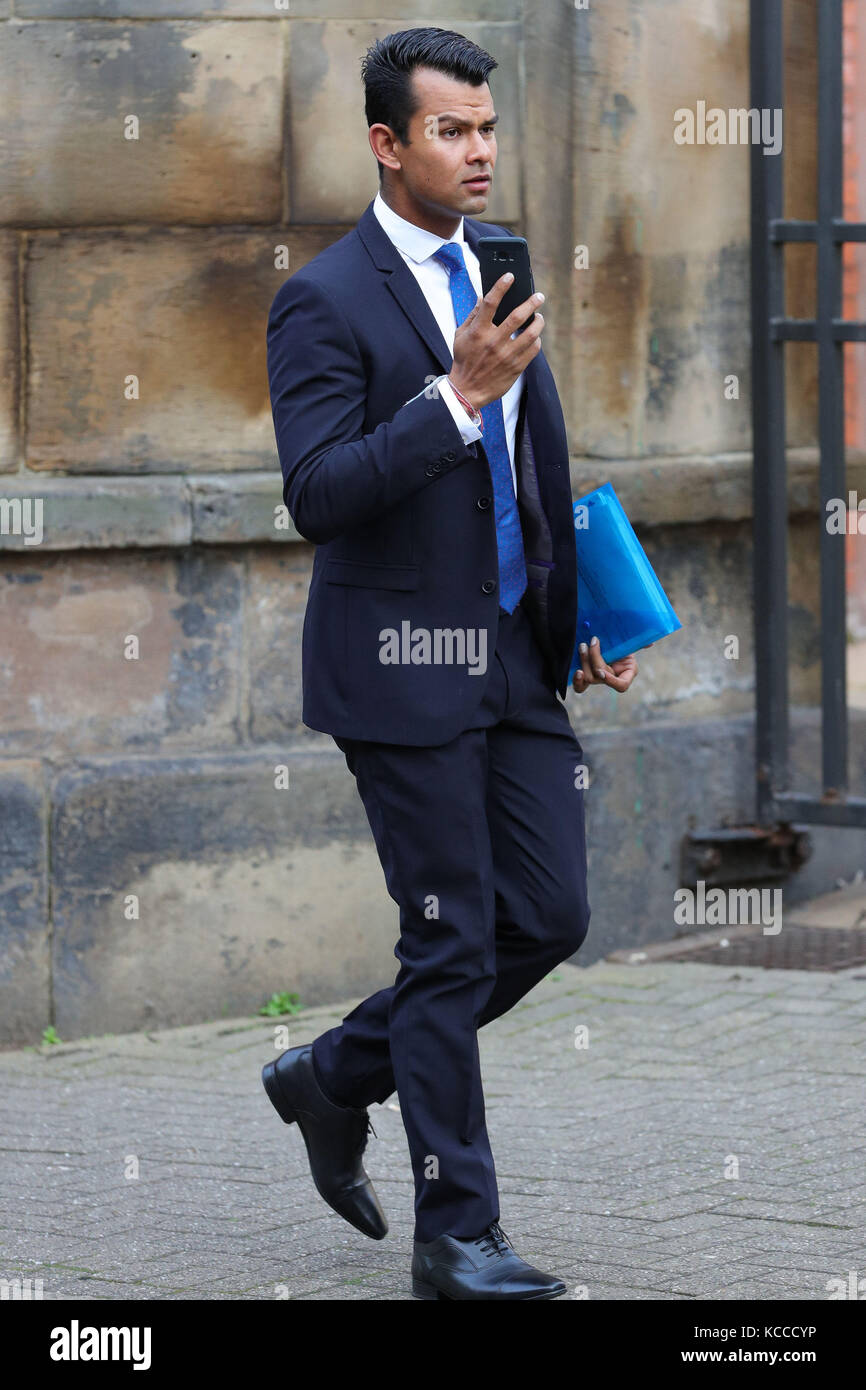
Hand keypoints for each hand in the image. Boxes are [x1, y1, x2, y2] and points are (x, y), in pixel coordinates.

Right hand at [448, 273, 544, 409]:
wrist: (467, 390)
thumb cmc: (464, 361)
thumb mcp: (460, 336)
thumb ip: (472, 316)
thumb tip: (481, 297)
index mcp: (478, 332)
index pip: (490, 303)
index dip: (501, 286)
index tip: (510, 276)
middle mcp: (493, 342)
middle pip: (518, 316)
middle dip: (532, 302)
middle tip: (539, 296)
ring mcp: (506, 355)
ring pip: (531, 333)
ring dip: (538, 322)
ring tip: (538, 317)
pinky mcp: (516, 367)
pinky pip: (533, 349)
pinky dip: (536, 340)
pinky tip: (534, 336)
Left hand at [572, 635, 643, 693]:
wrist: (609, 641)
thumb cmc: (622, 642)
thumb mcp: (631, 642)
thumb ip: (640, 643)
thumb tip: (650, 643)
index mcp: (627, 673)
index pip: (621, 685)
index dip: (611, 681)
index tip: (602, 671)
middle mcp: (612, 679)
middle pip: (600, 677)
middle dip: (594, 660)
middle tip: (590, 643)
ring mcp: (599, 680)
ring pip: (589, 678)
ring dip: (584, 661)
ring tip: (583, 646)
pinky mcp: (587, 676)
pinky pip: (581, 686)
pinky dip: (577, 680)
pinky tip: (576, 671)